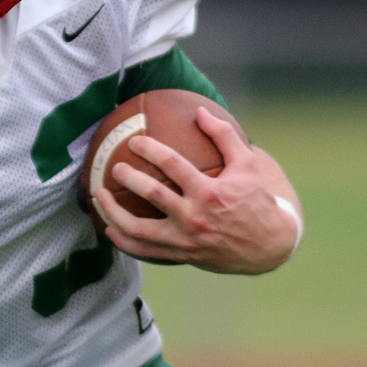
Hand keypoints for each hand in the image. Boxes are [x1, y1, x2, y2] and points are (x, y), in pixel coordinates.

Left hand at [91, 106, 300, 273]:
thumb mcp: (247, 165)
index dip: (150, 150)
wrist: (269, 246)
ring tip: (97, 197)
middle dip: (129, 178)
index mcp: (210, 192)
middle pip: (153, 195)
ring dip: (113, 214)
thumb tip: (199, 110)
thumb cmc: (255, 199)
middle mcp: (196, 216)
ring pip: (139, 229)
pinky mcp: (181, 255)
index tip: (134, 141)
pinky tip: (109, 228)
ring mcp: (186, 239)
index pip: (173, 165)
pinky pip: (144, 250)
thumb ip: (224, 135)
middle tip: (115, 167)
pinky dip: (123, 241)